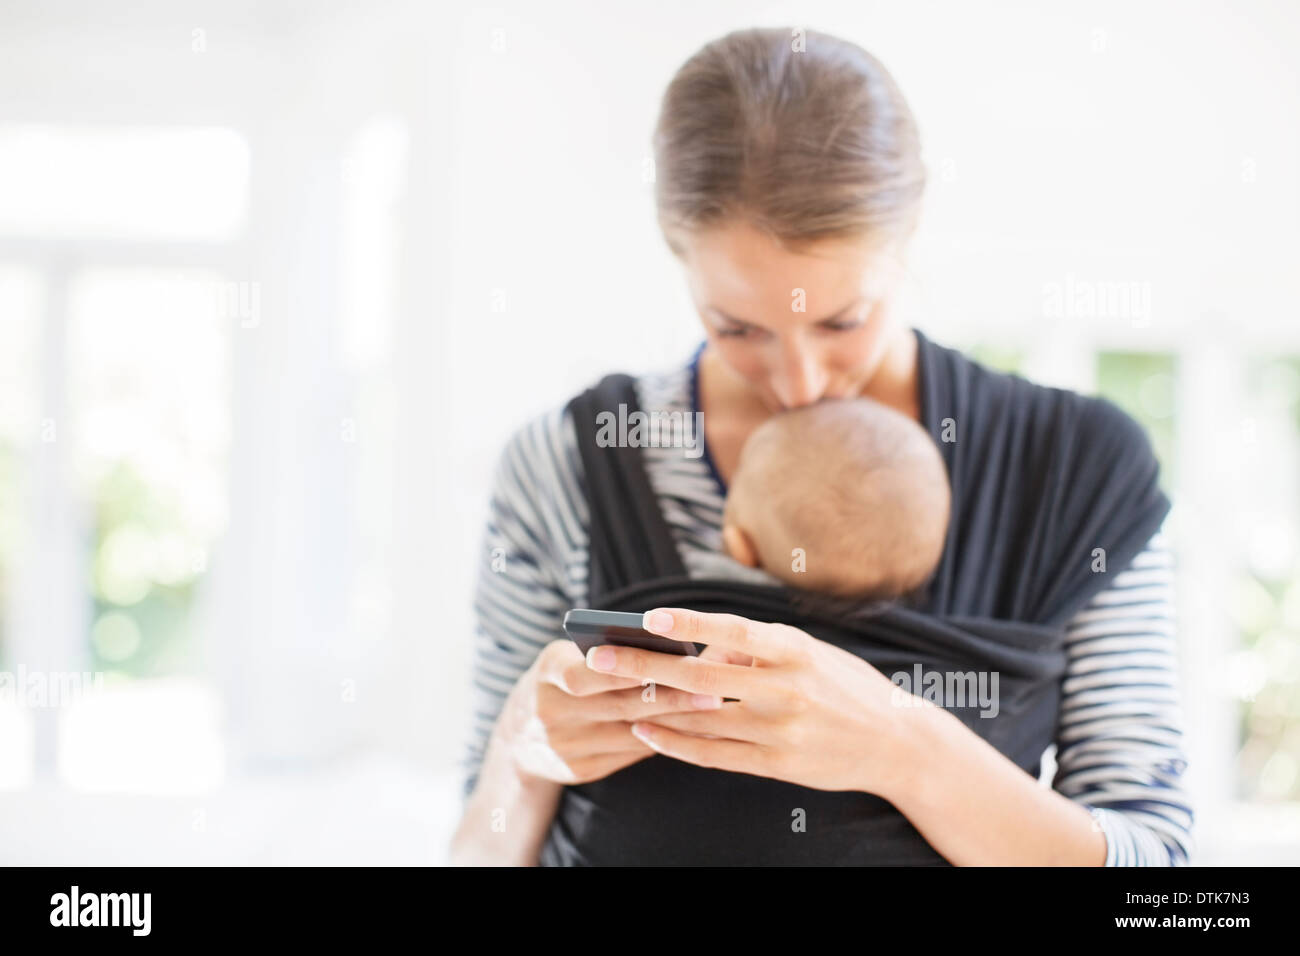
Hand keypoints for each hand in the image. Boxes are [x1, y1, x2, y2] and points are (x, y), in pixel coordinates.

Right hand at [496, 638, 727, 785]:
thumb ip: (603, 654)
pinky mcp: (580, 770)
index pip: (584, 674)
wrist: (517, 739)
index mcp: (546, 674)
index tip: (667, 662)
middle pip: (619, 705)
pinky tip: (690, 729)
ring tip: (711, 709)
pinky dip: (661, 738)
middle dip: (669, 696)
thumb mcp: (563, 659)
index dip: (624, 670)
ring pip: (630, 731)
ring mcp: (565, 746)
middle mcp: (551, 712)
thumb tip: (664, 646)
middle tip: (712, 689)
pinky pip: (629, 753)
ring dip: (674, 720)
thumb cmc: (557, 682)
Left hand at [584, 608, 932, 796]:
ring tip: (613, 694)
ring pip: (699, 719)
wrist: (897, 743)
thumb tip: (702, 650)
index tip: (648, 617)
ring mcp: (779, 730)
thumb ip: (757, 650)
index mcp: (793, 650)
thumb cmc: (844, 686)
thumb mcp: (809, 653)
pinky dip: (675, 744)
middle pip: (699, 676)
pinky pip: (713, 755)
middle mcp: (785, 688)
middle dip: (644, 666)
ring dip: (651, 706)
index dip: (688, 624)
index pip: (732, 630)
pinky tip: (647, 733)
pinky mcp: (776, 765)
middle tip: (600, 657)